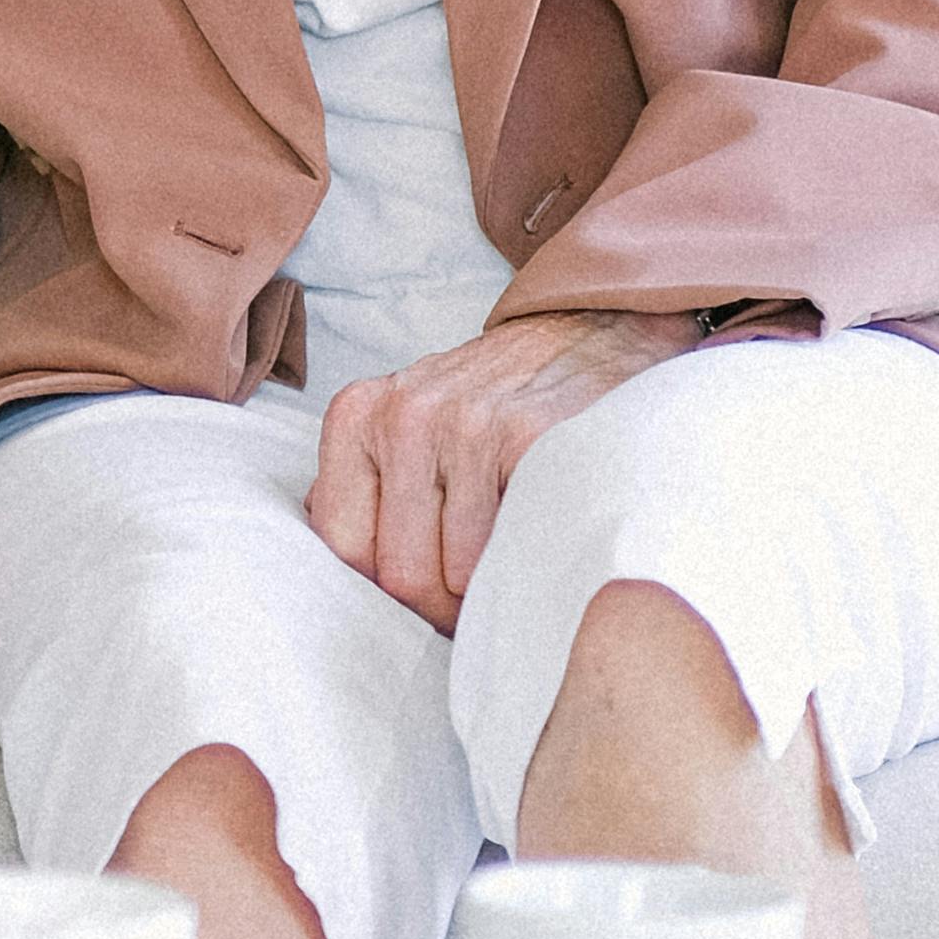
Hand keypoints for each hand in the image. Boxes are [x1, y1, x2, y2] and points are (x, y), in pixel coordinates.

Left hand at [309, 308, 706, 630]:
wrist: (595, 332)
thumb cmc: (500, 401)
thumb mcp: (414, 425)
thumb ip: (371, 487)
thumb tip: (345, 571)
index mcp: (358, 415)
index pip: (343, 545)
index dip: (386, 593)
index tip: (427, 599)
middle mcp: (402, 415)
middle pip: (400, 571)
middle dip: (444, 607)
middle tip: (482, 604)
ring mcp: (463, 423)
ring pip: (456, 574)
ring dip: (492, 592)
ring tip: (517, 568)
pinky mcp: (525, 437)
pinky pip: (509, 547)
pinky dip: (528, 564)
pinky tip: (544, 541)